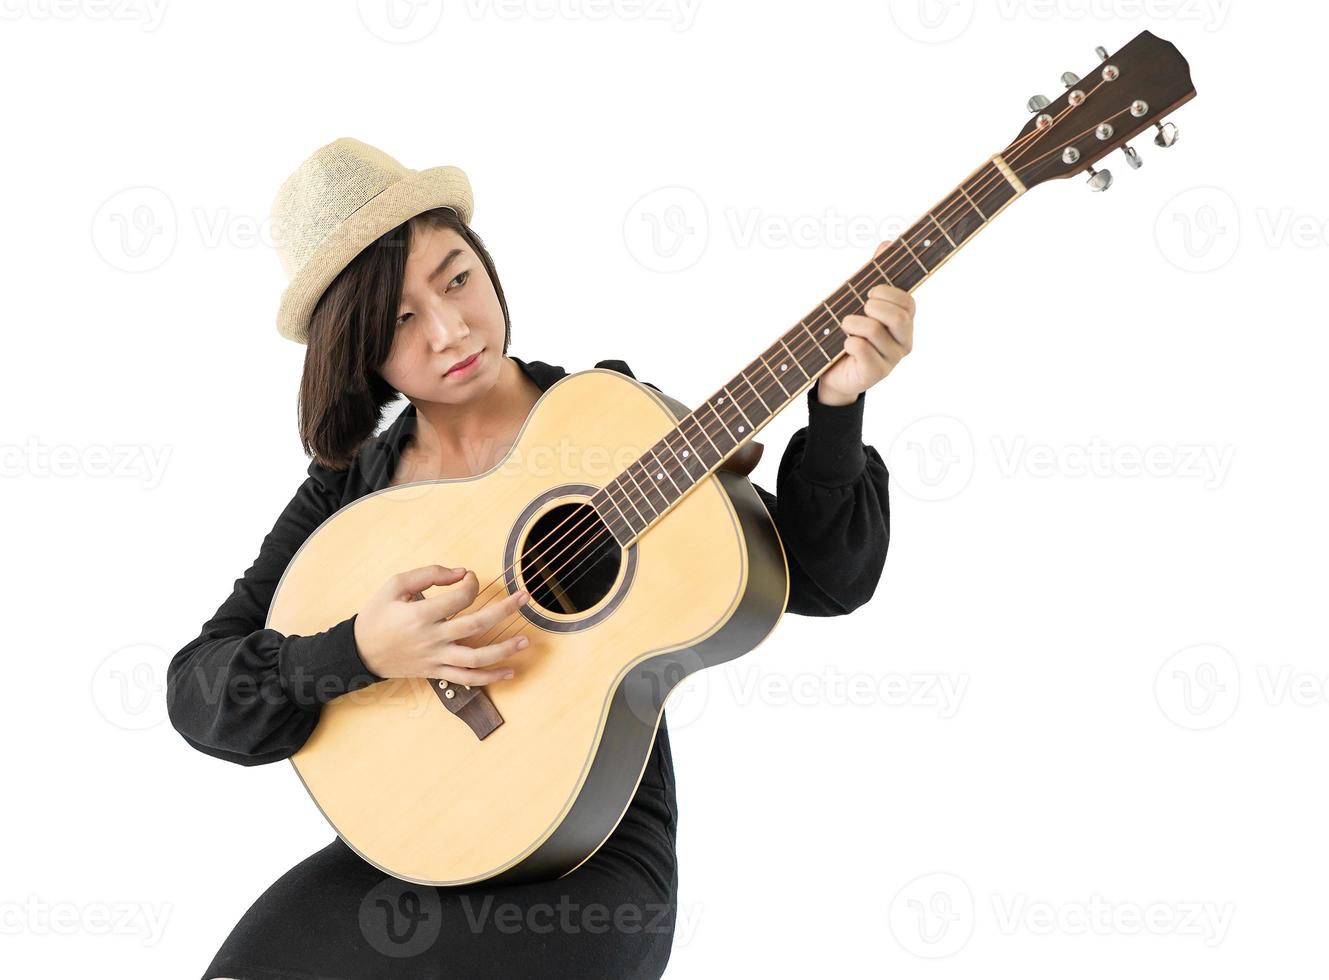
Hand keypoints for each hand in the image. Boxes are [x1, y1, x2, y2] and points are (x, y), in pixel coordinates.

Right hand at [353, 564, 531, 684]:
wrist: (359, 652)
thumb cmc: (378, 615)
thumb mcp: (395, 585)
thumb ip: (429, 574)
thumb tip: (461, 572)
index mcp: (421, 614)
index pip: (460, 597)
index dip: (472, 583)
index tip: (470, 577)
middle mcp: (432, 638)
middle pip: (477, 624)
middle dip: (505, 609)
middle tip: (525, 598)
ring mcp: (436, 658)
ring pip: (477, 658)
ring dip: (504, 649)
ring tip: (525, 641)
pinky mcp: (436, 672)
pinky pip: (467, 679)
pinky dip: (490, 678)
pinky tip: (510, 672)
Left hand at [816, 239, 914, 405]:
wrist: (833, 373)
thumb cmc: (850, 334)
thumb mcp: (860, 303)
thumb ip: (875, 275)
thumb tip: (887, 243)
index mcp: (904, 323)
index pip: (908, 302)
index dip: (889, 293)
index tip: (870, 292)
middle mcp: (903, 341)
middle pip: (899, 316)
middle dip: (873, 306)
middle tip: (859, 309)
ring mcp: (891, 360)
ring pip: (875, 330)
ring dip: (852, 323)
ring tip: (845, 327)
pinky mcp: (875, 373)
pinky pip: (861, 349)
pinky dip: (848, 342)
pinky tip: (844, 346)